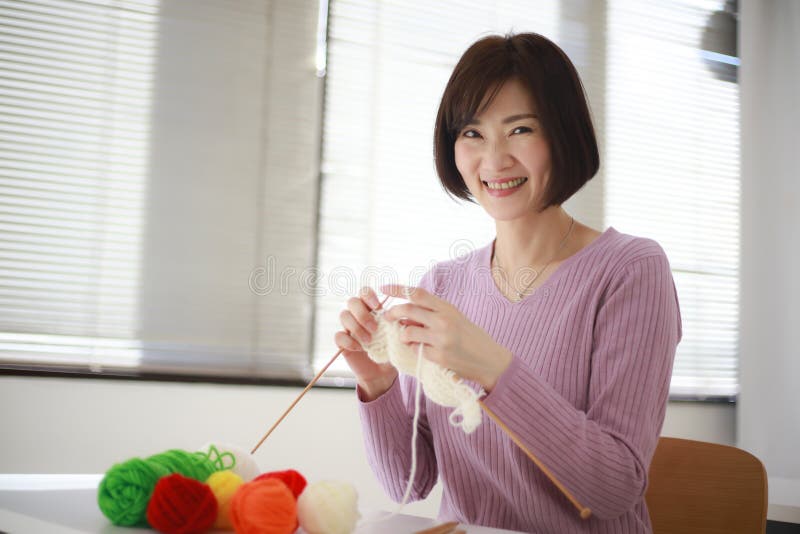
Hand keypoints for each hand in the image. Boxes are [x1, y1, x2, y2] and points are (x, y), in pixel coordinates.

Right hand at [334, 286, 397, 399]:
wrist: (382, 371)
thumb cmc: (391, 349)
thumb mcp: (398, 335)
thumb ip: (398, 324)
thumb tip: (403, 317)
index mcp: (371, 308)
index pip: (364, 292)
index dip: (368, 295)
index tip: (377, 306)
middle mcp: (358, 314)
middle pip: (352, 301)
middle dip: (363, 314)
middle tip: (375, 329)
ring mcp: (348, 327)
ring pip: (344, 316)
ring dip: (357, 327)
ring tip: (369, 341)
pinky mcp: (342, 341)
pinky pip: (339, 335)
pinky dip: (348, 341)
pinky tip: (359, 348)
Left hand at [379, 284, 512, 390]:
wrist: (489, 360)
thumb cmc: (470, 337)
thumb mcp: (454, 318)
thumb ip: (432, 313)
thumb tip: (405, 313)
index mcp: (447, 308)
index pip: (417, 294)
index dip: (398, 289)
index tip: (383, 287)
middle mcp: (443, 321)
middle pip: (407, 310)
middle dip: (392, 313)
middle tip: (387, 317)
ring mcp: (441, 339)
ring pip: (407, 332)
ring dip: (403, 335)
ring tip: (410, 338)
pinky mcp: (439, 356)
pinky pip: (415, 350)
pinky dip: (415, 349)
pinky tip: (426, 351)